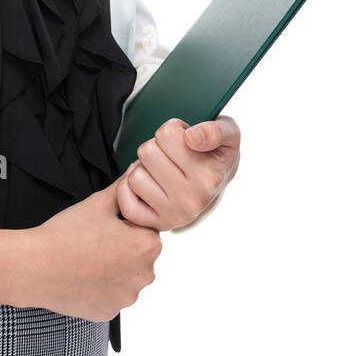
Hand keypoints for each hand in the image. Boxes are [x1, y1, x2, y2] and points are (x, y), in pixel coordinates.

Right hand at [23, 182, 162, 321]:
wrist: (35, 268)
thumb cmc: (66, 235)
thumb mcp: (98, 203)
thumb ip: (123, 188)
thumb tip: (135, 173)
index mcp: (147, 245)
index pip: (146, 229)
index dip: (125, 224)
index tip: (105, 225)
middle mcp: (144, 275)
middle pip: (139, 255)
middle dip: (122, 248)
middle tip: (93, 240)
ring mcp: (126, 297)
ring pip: (125, 277)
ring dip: (112, 270)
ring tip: (86, 259)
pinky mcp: (109, 312)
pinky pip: (110, 296)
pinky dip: (100, 288)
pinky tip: (82, 276)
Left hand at [116, 116, 241, 230]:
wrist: (216, 184)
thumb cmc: (217, 154)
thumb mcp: (228, 133)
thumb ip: (215, 130)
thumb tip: (192, 138)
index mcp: (211, 177)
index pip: (167, 133)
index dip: (173, 130)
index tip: (185, 139)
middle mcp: (194, 200)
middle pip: (147, 152)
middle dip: (156, 147)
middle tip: (171, 155)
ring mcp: (175, 215)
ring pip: (135, 176)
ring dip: (143, 168)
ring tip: (161, 170)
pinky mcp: (158, 225)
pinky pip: (127, 205)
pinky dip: (128, 190)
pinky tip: (146, 183)